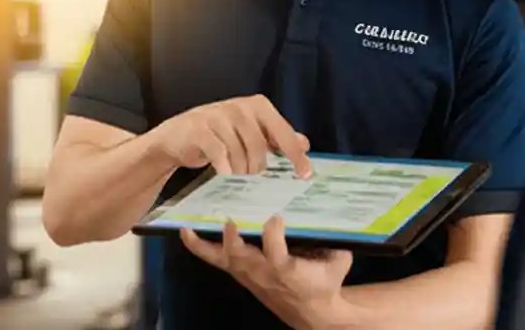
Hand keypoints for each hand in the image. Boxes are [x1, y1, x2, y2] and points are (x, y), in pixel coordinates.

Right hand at [150, 95, 312, 177]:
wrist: (176, 136)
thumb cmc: (218, 135)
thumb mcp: (249, 133)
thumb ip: (275, 137)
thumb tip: (304, 143)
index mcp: (256, 106)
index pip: (281, 130)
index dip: (294, 153)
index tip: (305, 173)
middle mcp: (238, 107)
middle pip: (259, 144)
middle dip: (259, 167)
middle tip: (255, 180)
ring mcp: (217, 116)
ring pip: (239, 151)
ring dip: (241, 171)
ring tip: (238, 178)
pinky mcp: (199, 129)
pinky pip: (218, 152)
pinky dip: (224, 167)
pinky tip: (226, 176)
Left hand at [182, 216, 355, 329]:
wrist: (312, 314)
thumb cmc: (325, 284)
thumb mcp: (339, 262)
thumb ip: (336, 241)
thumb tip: (334, 211)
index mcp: (287, 270)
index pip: (275, 252)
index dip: (274, 232)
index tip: (277, 216)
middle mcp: (263, 273)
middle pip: (241, 258)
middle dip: (234, 241)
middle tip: (230, 220)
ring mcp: (249, 275)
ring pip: (224, 259)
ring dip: (206, 243)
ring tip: (190, 224)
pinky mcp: (241, 274)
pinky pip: (216, 261)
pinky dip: (199, 247)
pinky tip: (186, 232)